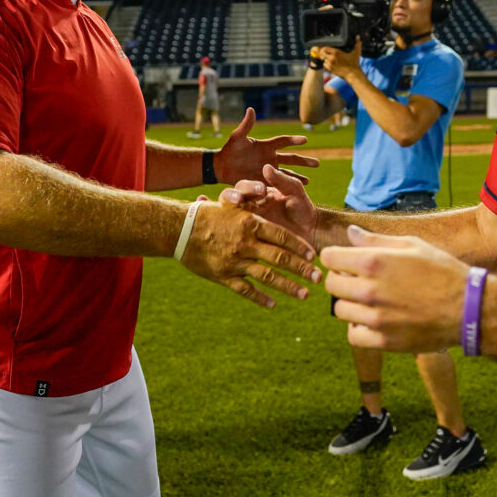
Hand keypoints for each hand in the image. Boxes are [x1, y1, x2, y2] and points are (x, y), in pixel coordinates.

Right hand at [178, 196, 321, 308]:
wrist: (178, 230)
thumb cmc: (207, 214)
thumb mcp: (232, 205)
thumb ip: (252, 203)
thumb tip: (271, 192)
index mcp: (250, 224)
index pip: (282, 237)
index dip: (300, 247)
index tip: (314, 256)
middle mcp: (245, 243)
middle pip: (281, 258)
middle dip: (302, 270)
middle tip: (318, 278)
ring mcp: (235, 262)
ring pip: (268, 276)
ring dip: (288, 286)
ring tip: (304, 294)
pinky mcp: (223, 276)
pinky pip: (245, 289)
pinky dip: (260, 297)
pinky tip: (273, 304)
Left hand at [215, 108, 318, 184]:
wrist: (221, 166)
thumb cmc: (229, 149)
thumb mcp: (238, 137)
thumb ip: (246, 125)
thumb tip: (251, 109)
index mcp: (266, 146)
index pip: (283, 142)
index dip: (293, 140)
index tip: (305, 140)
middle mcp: (270, 157)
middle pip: (291, 158)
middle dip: (304, 161)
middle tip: (317, 163)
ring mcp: (268, 170)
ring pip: (286, 173)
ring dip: (298, 176)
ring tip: (309, 180)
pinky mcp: (263, 180)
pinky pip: (277, 184)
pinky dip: (285, 187)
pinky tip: (294, 191)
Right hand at [219, 164, 317, 246]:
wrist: (309, 230)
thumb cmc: (301, 207)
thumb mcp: (293, 190)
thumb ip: (281, 179)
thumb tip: (266, 167)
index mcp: (256, 193)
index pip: (243, 187)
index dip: (247, 187)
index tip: (260, 190)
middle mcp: (247, 206)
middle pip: (230, 200)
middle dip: (231, 197)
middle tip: (239, 200)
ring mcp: (248, 223)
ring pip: (230, 217)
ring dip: (231, 215)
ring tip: (242, 215)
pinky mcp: (250, 238)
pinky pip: (239, 235)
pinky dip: (238, 233)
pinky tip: (246, 234)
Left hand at [318, 38, 362, 78]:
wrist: (353, 74)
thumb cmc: (355, 63)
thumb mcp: (356, 52)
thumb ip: (357, 43)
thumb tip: (358, 36)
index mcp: (336, 52)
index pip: (325, 48)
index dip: (325, 47)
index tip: (327, 48)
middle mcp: (332, 58)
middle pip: (322, 53)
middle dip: (324, 52)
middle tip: (327, 52)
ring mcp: (330, 64)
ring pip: (323, 59)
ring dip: (326, 58)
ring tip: (330, 58)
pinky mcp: (330, 69)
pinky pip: (324, 65)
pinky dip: (326, 63)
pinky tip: (331, 63)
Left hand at [321, 226, 468, 351]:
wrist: (468, 308)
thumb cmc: (441, 271)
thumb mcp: (412, 245)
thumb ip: (376, 239)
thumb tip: (350, 233)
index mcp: (374, 261)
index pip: (329, 258)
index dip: (335, 257)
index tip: (344, 261)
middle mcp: (370, 290)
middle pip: (331, 284)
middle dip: (340, 278)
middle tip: (357, 280)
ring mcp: (375, 318)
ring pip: (339, 310)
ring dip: (350, 303)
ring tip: (369, 300)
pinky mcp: (383, 341)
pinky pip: (353, 335)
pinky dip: (359, 328)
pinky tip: (373, 320)